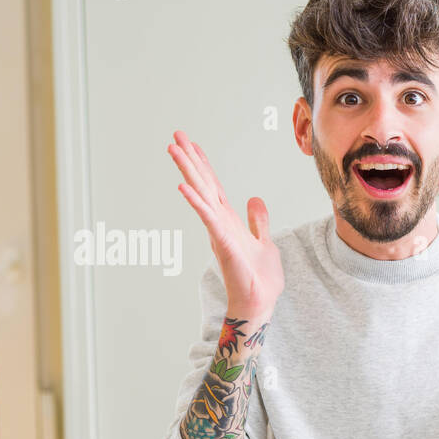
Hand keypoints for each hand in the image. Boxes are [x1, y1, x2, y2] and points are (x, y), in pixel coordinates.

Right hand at [168, 130, 283, 315]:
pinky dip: (196, 203)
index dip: (204, 165)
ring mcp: (219, 232)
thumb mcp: (265, 242)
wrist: (260, 302)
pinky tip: (183, 187)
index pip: (214, 186)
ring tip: (173, 149)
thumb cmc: (260, 278)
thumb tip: (255, 199)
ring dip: (187, 172)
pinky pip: (208, 220)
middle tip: (175, 135)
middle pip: (203, 185)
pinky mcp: (223, 244)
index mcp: (229, 221)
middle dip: (190, 160)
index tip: (192, 143)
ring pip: (201, 196)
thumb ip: (258, 221)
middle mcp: (220, 223)